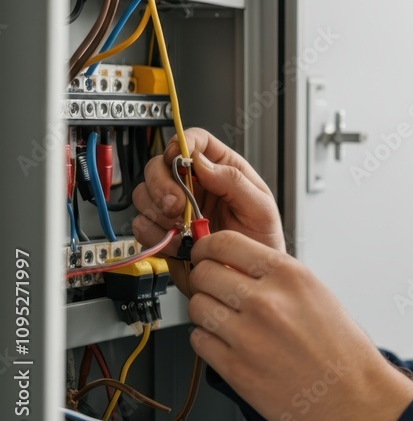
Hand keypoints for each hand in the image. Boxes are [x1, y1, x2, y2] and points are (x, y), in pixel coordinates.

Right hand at [132, 129, 285, 295]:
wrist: (249, 279)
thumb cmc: (262, 241)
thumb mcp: (260, 209)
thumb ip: (234, 181)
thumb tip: (202, 161)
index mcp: (222, 170)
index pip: (194, 141)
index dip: (181, 143)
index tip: (177, 158)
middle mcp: (195, 185)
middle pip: (159, 165)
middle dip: (162, 184)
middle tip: (177, 206)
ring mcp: (176, 209)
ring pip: (144, 193)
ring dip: (157, 210)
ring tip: (182, 227)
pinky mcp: (163, 232)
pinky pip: (141, 224)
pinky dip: (153, 233)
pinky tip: (176, 242)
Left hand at [187, 231, 412, 420]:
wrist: (352, 395)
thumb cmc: (340, 347)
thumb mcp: (315, 292)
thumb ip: (274, 275)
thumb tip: (237, 262)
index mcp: (288, 275)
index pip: (225, 243)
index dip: (207, 247)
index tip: (206, 254)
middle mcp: (266, 301)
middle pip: (204, 273)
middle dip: (204, 279)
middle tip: (212, 287)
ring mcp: (248, 336)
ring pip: (197, 307)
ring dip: (205, 310)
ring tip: (224, 318)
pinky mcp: (236, 369)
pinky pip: (200, 341)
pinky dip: (208, 340)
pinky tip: (228, 343)